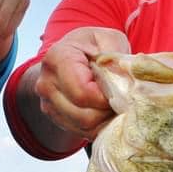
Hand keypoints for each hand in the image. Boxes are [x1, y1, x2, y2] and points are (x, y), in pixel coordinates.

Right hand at [33, 27, 129, 141]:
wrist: (71, 54)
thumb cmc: (92, 45)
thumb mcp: (108, 39)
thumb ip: (116, 56)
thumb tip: (126, 81)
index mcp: (57, 58)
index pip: (83, 92)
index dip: (108, 97)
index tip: (123, 91)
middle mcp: (46, 83)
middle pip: (84, 115)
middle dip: (109, 111)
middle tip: (125, 100)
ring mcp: (48, 103)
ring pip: (84, 127)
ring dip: (106, 120)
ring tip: (116, 104)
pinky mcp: (55, 117)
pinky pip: (82, 132)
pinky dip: (99, 126)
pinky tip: (107, 111)